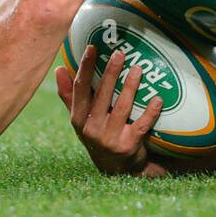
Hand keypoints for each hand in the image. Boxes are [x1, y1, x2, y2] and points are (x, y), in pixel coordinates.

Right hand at [58, 45, 163, 176]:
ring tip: (138, 69)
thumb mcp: (81, 119)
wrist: (117, 169)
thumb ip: (70, 96)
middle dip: (110, 72)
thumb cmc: (98, 134)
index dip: (85, 67)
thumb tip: (58, 69)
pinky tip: (157, 99)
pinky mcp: (128, 146)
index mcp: (79, 119)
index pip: (80, 89)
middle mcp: (91, 129)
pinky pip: (141, 125)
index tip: (92, 47)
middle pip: (101, 95)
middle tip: (120, 53)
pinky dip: (150, 112)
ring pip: (122, 107)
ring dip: (130, 87)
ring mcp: (110, 138)